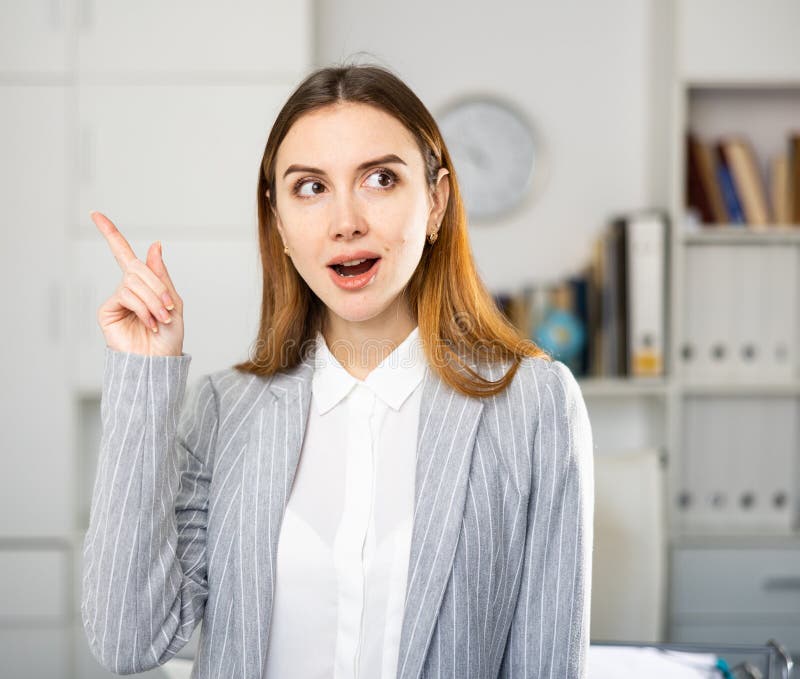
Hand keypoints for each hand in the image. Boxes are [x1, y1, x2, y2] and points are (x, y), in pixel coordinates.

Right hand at [93, 211, 184, 356]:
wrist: (159, 360)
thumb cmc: (168, 336)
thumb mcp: (173, 301)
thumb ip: (162, 274)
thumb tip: (155, 245)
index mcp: (143, 284)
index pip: (123, 253)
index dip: (110, 233)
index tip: (96, 215)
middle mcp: (127, 288)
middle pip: (139, 269)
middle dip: (159, 288)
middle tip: (169, 309)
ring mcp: (116, 299)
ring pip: (134, 282)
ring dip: (154, 301)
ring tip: (161, 319)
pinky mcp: (107, 311)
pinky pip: (127, 295)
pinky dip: (143, 308)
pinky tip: (149, 323)